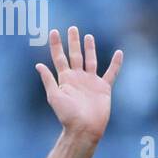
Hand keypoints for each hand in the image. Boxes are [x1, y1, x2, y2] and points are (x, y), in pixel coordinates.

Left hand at [36, 27, 122, 142]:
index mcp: (65, 79)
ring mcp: (90, 82)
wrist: (84, 128)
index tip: (53, 32)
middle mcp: (77, 78)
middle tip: (72, 28)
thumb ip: (48, 80)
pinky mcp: (103, 87)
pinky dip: (116, 63)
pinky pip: (111, 72)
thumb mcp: (54, 96)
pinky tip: (119, 53)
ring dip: (89, 48)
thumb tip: (38, 65)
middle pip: (75, 55)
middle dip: (73, 42)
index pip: (59, 58)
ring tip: (88, 36)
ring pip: (90, 60)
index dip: (56, 45)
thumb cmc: (67, 115)